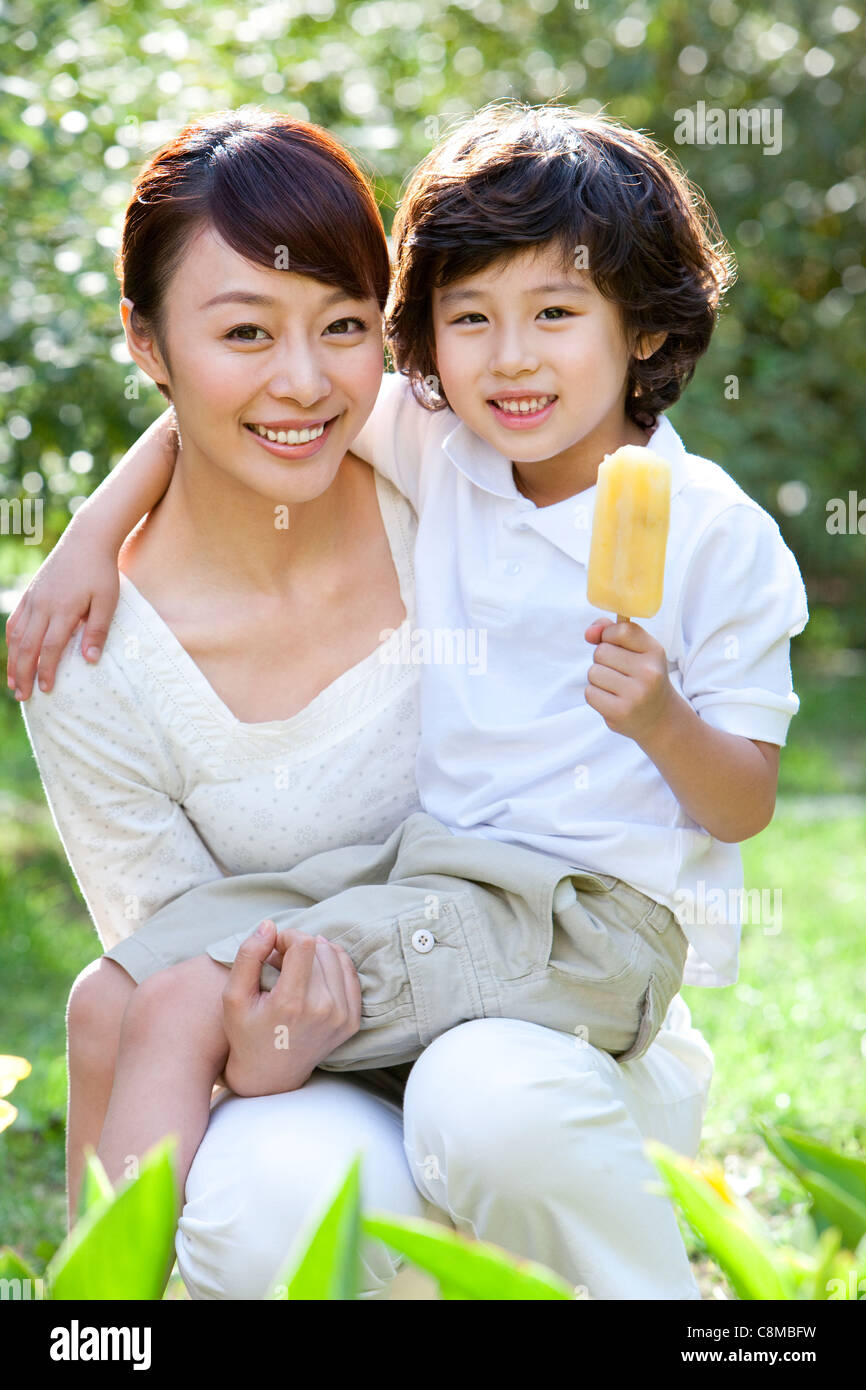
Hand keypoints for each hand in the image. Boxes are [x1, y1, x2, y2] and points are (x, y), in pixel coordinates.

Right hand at [6, 537, 118, 699]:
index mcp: (63, 609)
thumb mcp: (107, 601)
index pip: (50, 648)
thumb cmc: (102, 571)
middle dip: (24, 673)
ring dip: (14, 661)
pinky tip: (14, 653)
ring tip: (14, 683)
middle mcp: (43, 605)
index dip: (46, 671)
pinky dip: (12, 640)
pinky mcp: (31, 593)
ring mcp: (34, 598)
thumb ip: (97, 630)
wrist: (87, 540)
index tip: (46, 690)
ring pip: (17, 635)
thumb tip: (90, 660)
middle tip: (23, 696)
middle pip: (28, 646)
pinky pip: (15, 620)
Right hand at [221, 920, 361, 1097]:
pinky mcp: (352, 1021)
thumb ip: (249, 956)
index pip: (304, 944)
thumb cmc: (246, 1033)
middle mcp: (324, 1010)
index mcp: (292, 1003)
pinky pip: (350, 974)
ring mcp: (342, 1017)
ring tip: (295, 970)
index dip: (288, 937)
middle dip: (299, 948)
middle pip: (320, 950)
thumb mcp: (233, 997)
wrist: (269, 1074)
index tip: (274, 948)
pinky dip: (333, 966)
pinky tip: (314, 975)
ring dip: (316, 955)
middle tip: (281, 963)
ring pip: (336, 957)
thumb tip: (270, 926)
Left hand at [584, 617, 672, 742]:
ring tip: (616, 687)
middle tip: (620, 672)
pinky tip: (612, 700)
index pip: (621, 630)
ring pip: (593, 672)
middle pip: (601, 651)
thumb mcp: (638, 650)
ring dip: (598, 679)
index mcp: (655, 652)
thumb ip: (611, 631)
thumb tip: (589, 633)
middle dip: (603, 660)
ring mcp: (636, 694)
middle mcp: (649, 672)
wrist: (660, 717)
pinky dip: (596, 695)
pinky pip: (590, 693)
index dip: (609, 635)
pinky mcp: (620, 712)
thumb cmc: (643, 677)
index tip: (615, 645)